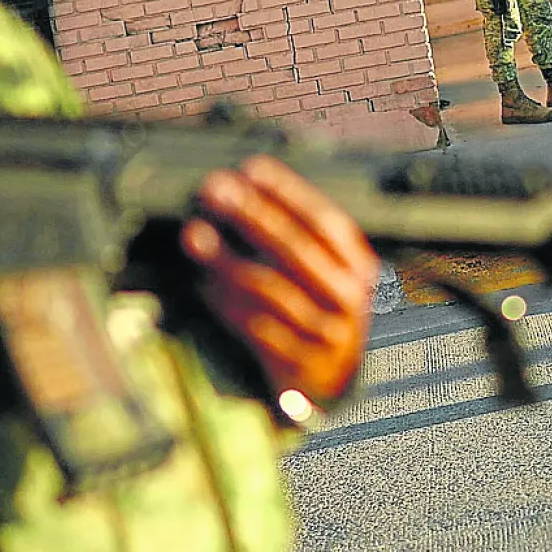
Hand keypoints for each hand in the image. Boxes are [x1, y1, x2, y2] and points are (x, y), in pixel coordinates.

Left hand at [184, 156, 378, 406]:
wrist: (334, 384)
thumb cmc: (318, 313)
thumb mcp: (325, 274)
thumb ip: (295, 237)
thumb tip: (240, 187)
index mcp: (358, 267)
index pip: (323, 221)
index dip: (287, 192)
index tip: (250, 167)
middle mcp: (348, 299)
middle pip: (296, 248)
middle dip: (251, 213)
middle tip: (213, 190)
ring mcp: (327, 335)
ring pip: (270, 288)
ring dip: (226, 257)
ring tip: (194, 235)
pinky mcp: (300, 365)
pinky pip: (255, 326)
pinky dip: (225, 302)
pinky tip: (202, 282)